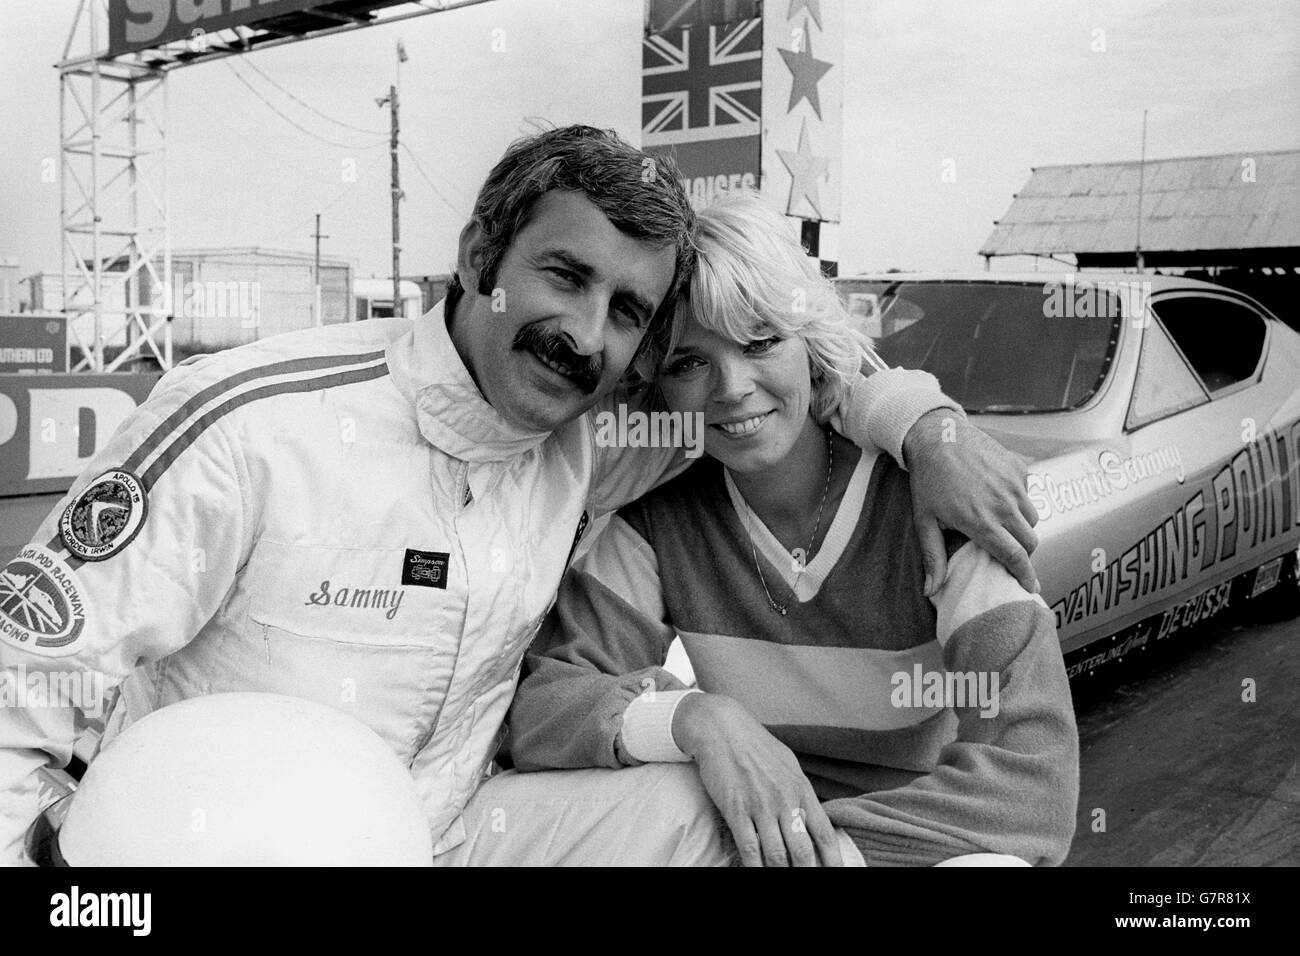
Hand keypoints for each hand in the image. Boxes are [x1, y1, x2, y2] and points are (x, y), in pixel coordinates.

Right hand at [673, 693, 842, 866]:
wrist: (722, 728)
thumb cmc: (756, 745)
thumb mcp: (788, 765)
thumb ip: (800, 792)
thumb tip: (809, 817)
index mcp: (801, 789)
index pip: (824, 833)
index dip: (833, 860)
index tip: (836, 873)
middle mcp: (784, 800)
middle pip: (803, 852)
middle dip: (806, 872)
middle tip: (806, 879)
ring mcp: (760, 806)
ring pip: (776, 855)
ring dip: (780, 873)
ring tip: (782, 879)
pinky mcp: (735, 809)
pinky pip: (748, 848)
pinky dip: (754, 867)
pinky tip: (756, 873)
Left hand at [903, 409, 1038, 594]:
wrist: (938, 436)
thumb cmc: (928, 480)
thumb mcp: (924, 520)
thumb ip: (932, 556)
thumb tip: (931, 590)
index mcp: (981, 521)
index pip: (1014, 556)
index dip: (1025, 575)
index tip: (1031, 587)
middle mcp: (1003, 504)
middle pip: (1030, 540)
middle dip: (1023, 552)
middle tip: (1009, 552)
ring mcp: (1015, 484)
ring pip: (1032, 518)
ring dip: (1021, 527)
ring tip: (1001, 524)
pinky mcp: (1020, 468)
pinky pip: (1029, 493)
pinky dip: (1019, 501)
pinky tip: (998, 496)